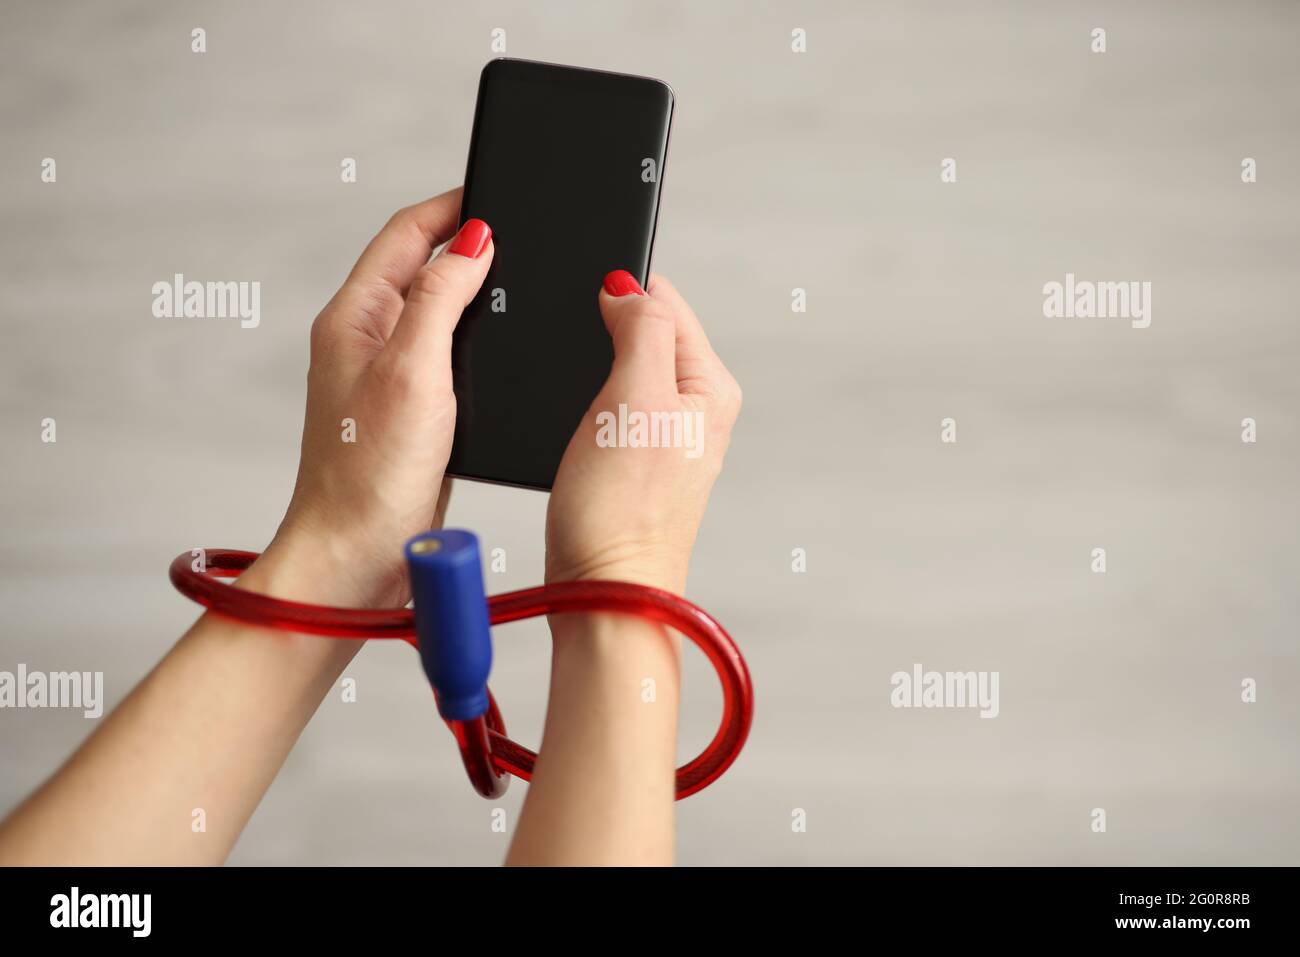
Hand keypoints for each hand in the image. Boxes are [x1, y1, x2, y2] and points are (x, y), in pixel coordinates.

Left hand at [261, 190, 493, 606]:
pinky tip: (504, 348)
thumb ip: (441, 297)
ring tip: (518, 279)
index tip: (496, 190)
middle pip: (420, 266)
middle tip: (520, 232)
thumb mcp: (412, 369)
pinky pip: (447, 356)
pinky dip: (476, 339)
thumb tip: (473, 240)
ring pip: (437, 311)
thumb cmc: (367, 473)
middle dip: (467, 242)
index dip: (451, 207)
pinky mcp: (412, 412)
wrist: (357, 554)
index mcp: (353, 317)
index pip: (404, 234)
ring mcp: (388, 377)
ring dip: (474, 291)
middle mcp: (366, 340)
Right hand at [545, 271, 741, 593]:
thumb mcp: (634, 399)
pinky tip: (570, 419)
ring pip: (622, 368)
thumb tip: (627, 286)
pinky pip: (609, 405)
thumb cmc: (620, 510)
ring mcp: (665, 437)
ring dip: (592, 365)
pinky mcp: (633, 462)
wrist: (601, 591)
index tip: (578, 300)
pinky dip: (585, 401)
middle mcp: (697, 409)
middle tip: (570, 352)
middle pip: (644, 332)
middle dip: (603, 327)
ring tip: (570, 389)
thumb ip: (641, 328)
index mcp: (711, 386)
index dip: (618, 290)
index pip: (665, 301)